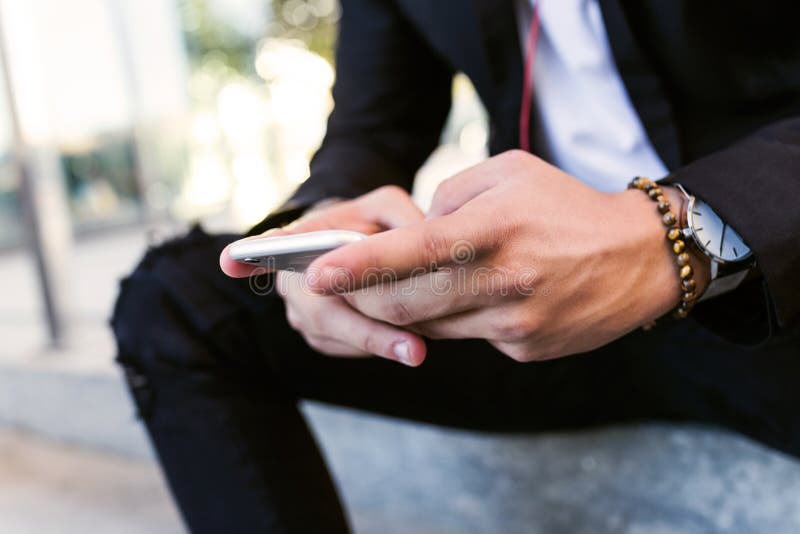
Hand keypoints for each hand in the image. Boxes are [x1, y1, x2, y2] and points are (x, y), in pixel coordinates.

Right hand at [219, 186, 427, 365]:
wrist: (354, 247)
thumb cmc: (369, 222)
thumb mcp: (386, 207)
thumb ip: (403, 218)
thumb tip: (422, 242)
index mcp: (297, 240)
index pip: (272, 245)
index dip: (254, 254)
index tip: (231, 260)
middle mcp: (290, 280)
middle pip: (321, 312)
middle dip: (368, 333)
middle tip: (412, 350)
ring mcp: (300, 314)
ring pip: (338, 337)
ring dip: (379, 344)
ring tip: (417, 349)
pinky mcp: (319, 337)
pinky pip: (348, 348)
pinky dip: (378, 345)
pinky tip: (407, 340)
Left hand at [306, 151, 704, 361]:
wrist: (639, 258)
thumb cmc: (565, 207)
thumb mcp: (509, 174)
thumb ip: (450, 196)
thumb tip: (413, 229)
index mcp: (493, 228)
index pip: (410, 252)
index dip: (356, 266)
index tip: (313, 274)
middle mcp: (502, 280)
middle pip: (404, 305)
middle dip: (361, 300)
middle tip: (339, 288)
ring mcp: (514, 321)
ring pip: (429, 328)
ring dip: (402, 312)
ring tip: (396, 289)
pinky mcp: (525, 348)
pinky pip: (468, 338)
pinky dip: (453, 319)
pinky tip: (474, 298)